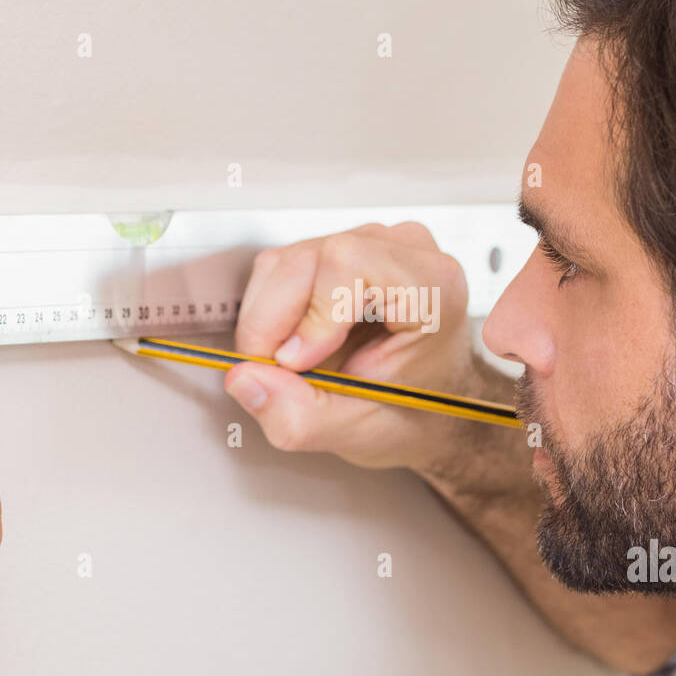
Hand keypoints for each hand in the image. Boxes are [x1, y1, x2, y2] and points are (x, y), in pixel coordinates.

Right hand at [224, 221, 504, 472]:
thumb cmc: (412, 412)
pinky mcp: (343, 248)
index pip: (347, 263)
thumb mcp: (355, 432)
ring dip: (268, 318)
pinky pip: (284, 265)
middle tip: (276, 373)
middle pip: (306, 260)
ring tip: (293, 362)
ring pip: (286, 261)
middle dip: (273, 322)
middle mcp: (406, 252)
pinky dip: (272, 309)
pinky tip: (297, 341)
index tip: (296, 362)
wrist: (429, 405)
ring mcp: (372, 243)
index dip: (310, 312)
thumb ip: (298, 415)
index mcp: (430, 287)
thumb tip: (244, 379)